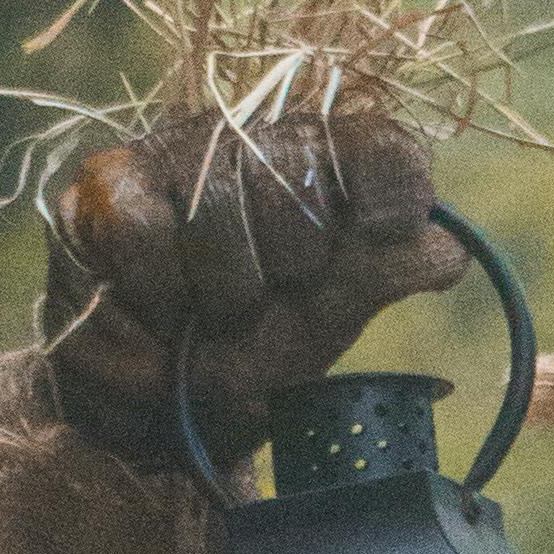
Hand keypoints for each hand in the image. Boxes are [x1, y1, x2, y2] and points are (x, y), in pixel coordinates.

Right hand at [38, 99, 454, 465]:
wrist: (152, 414)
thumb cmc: (248, 357)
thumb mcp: (324, 323)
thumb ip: (379, 276)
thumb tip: (446, 249)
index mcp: (323, 165)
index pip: (379, 144)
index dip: (391, 195)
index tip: (387, 235)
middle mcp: (252, 139)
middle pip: (299, 175)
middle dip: (290, 268)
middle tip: (266, 302)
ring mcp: (178, 152)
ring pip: (219, 207)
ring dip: (222, 293)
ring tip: (211, 316)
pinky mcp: (107, 181)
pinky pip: (149, 232)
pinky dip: (161, 293)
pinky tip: (162, 311)